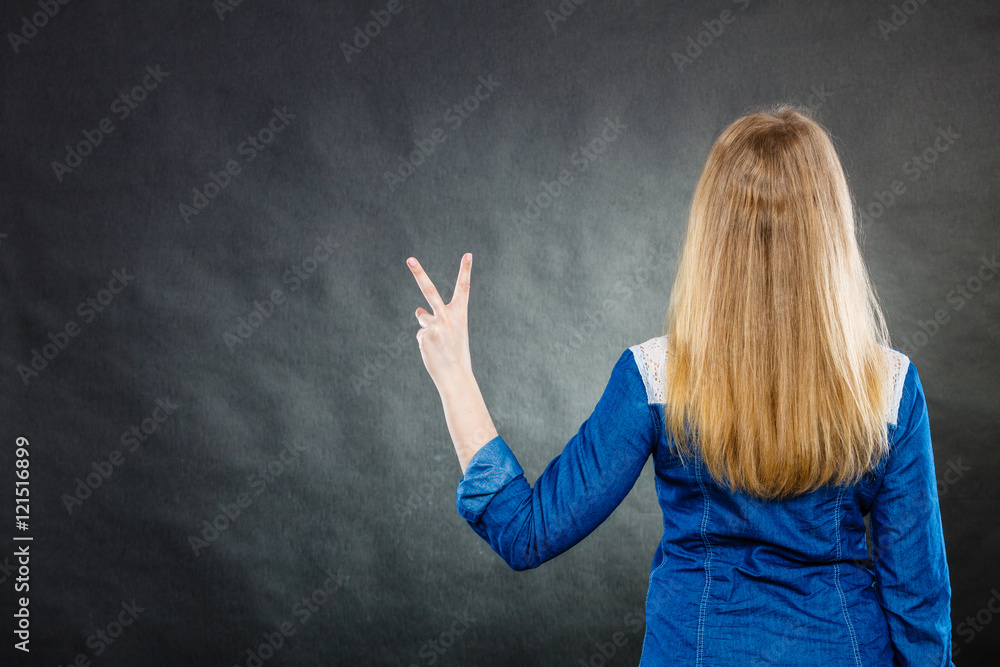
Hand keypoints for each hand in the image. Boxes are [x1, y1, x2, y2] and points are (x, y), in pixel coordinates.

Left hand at [406, 253, 474, 392]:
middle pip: (430, 290)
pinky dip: (425, 341)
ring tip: (438, 343)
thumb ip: (437, 318)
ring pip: (422, 317)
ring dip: (427, 327)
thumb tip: (417, 310)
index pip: (464, 288)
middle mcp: (447, 317)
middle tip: (409, 259)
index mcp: (460, 314)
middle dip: (419, 273)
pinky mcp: (424, 335)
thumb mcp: (452, 332)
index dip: (466, 270)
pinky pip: (420, 333)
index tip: (468, 254)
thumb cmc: (456, 353)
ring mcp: (434, 325)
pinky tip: (433, 350)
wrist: (455, 375)